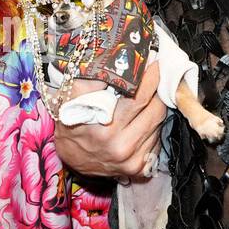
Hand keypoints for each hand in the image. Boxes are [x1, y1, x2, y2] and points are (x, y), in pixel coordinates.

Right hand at [53, 61, 165, 179]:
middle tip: (155, 73)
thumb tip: (113, 60)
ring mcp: (132, 159)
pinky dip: (152, 125)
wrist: (70, 159)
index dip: (149, 76)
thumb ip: (88, 80)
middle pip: (156, 108)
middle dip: (157, 88)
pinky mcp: (140, 168)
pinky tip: (142, 118)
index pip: (138, 96)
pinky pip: (157, 139)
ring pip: (159, 122)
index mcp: (104, 127)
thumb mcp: (69, 99)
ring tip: (147, 95)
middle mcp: (120, 146)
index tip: (153, 61)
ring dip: (156, 105)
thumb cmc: (71, 124)